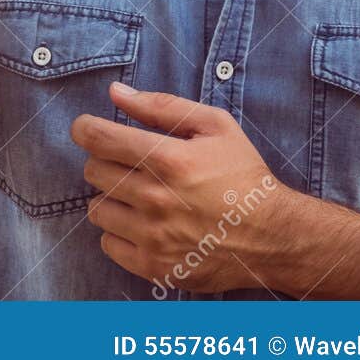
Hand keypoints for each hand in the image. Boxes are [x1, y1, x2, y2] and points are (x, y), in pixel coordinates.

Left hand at [71, 81, 294, 294]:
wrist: (274, 236)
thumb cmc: (243, 175)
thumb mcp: (214, 126)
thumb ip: (161, 106)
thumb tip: (115, 92)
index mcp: (170, 160)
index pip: (98, 138)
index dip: (84, 128)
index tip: (87, 129)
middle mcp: (157, 200)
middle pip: (93, 172)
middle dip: (105, 162)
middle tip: (130, 165)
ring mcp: (154, 237)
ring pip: (96, 209)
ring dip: (111, 199)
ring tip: (139, 196)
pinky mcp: (155, 267)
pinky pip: (108, 244)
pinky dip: (119, 232)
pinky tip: (143, 225)